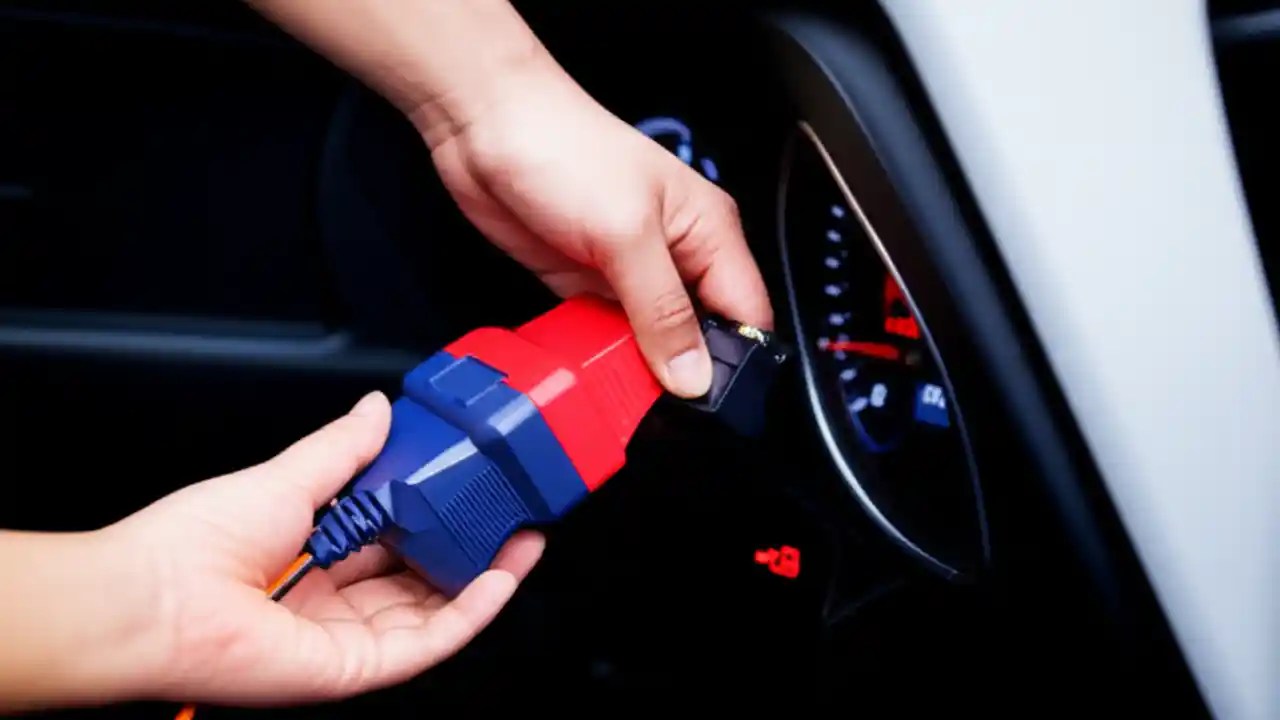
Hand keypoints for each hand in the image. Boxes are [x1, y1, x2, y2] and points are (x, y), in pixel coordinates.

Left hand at [105, 392, 543, 705]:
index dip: (439, 515)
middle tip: (512, 516)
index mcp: (313, 555)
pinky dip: (469, 614)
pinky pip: (426, 644)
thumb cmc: (193, 544)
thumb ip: (342, 448)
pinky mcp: (353, 668)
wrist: (151, 600)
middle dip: (472, 549)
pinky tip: (499, 580)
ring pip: (434, 613)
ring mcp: (344, 638)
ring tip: (523, 543)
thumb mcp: (287, 478)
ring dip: (484, 580)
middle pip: (421, 578)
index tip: (475, 488)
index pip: (394, 537)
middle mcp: (332, 601)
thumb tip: (377, 409)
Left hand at [424, 70, 773, 397]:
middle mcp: (674, 255)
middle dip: (681, 371)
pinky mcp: (584, 284)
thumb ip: (664, 310)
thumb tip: (694, 374)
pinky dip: (595, 353)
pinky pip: (602, 336)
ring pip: (649, 344)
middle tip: (657, 400)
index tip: (706, 399)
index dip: (733, 361)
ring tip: (616, 382)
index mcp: (709, 233)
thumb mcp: (627, 234)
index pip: (746, 314)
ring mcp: (627, 272)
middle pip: (698, 336)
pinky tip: (586, 363)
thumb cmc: (564, 147)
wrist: (484, 125)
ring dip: (633, 366)